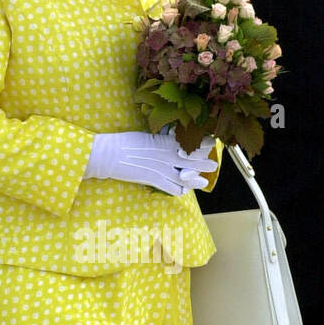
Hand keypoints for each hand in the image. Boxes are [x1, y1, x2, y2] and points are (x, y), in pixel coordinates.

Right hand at [85, 131, 217, 195]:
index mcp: (165, 141)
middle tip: (213, 164)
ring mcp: (162, 169)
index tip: (209, 144)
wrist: (110, 154)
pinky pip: (173, 189)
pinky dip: (180, 191)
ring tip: (204, 182)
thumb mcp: (147, 135)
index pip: (190, 143)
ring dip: (197, 180)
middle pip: (193, 159)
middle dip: (205, 162)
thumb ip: (162, 137)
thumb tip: (171, 133)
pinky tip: (183, 191)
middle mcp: (167, 155)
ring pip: (186, 176)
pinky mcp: (154, 180)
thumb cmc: (125, 142)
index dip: (202, 144)